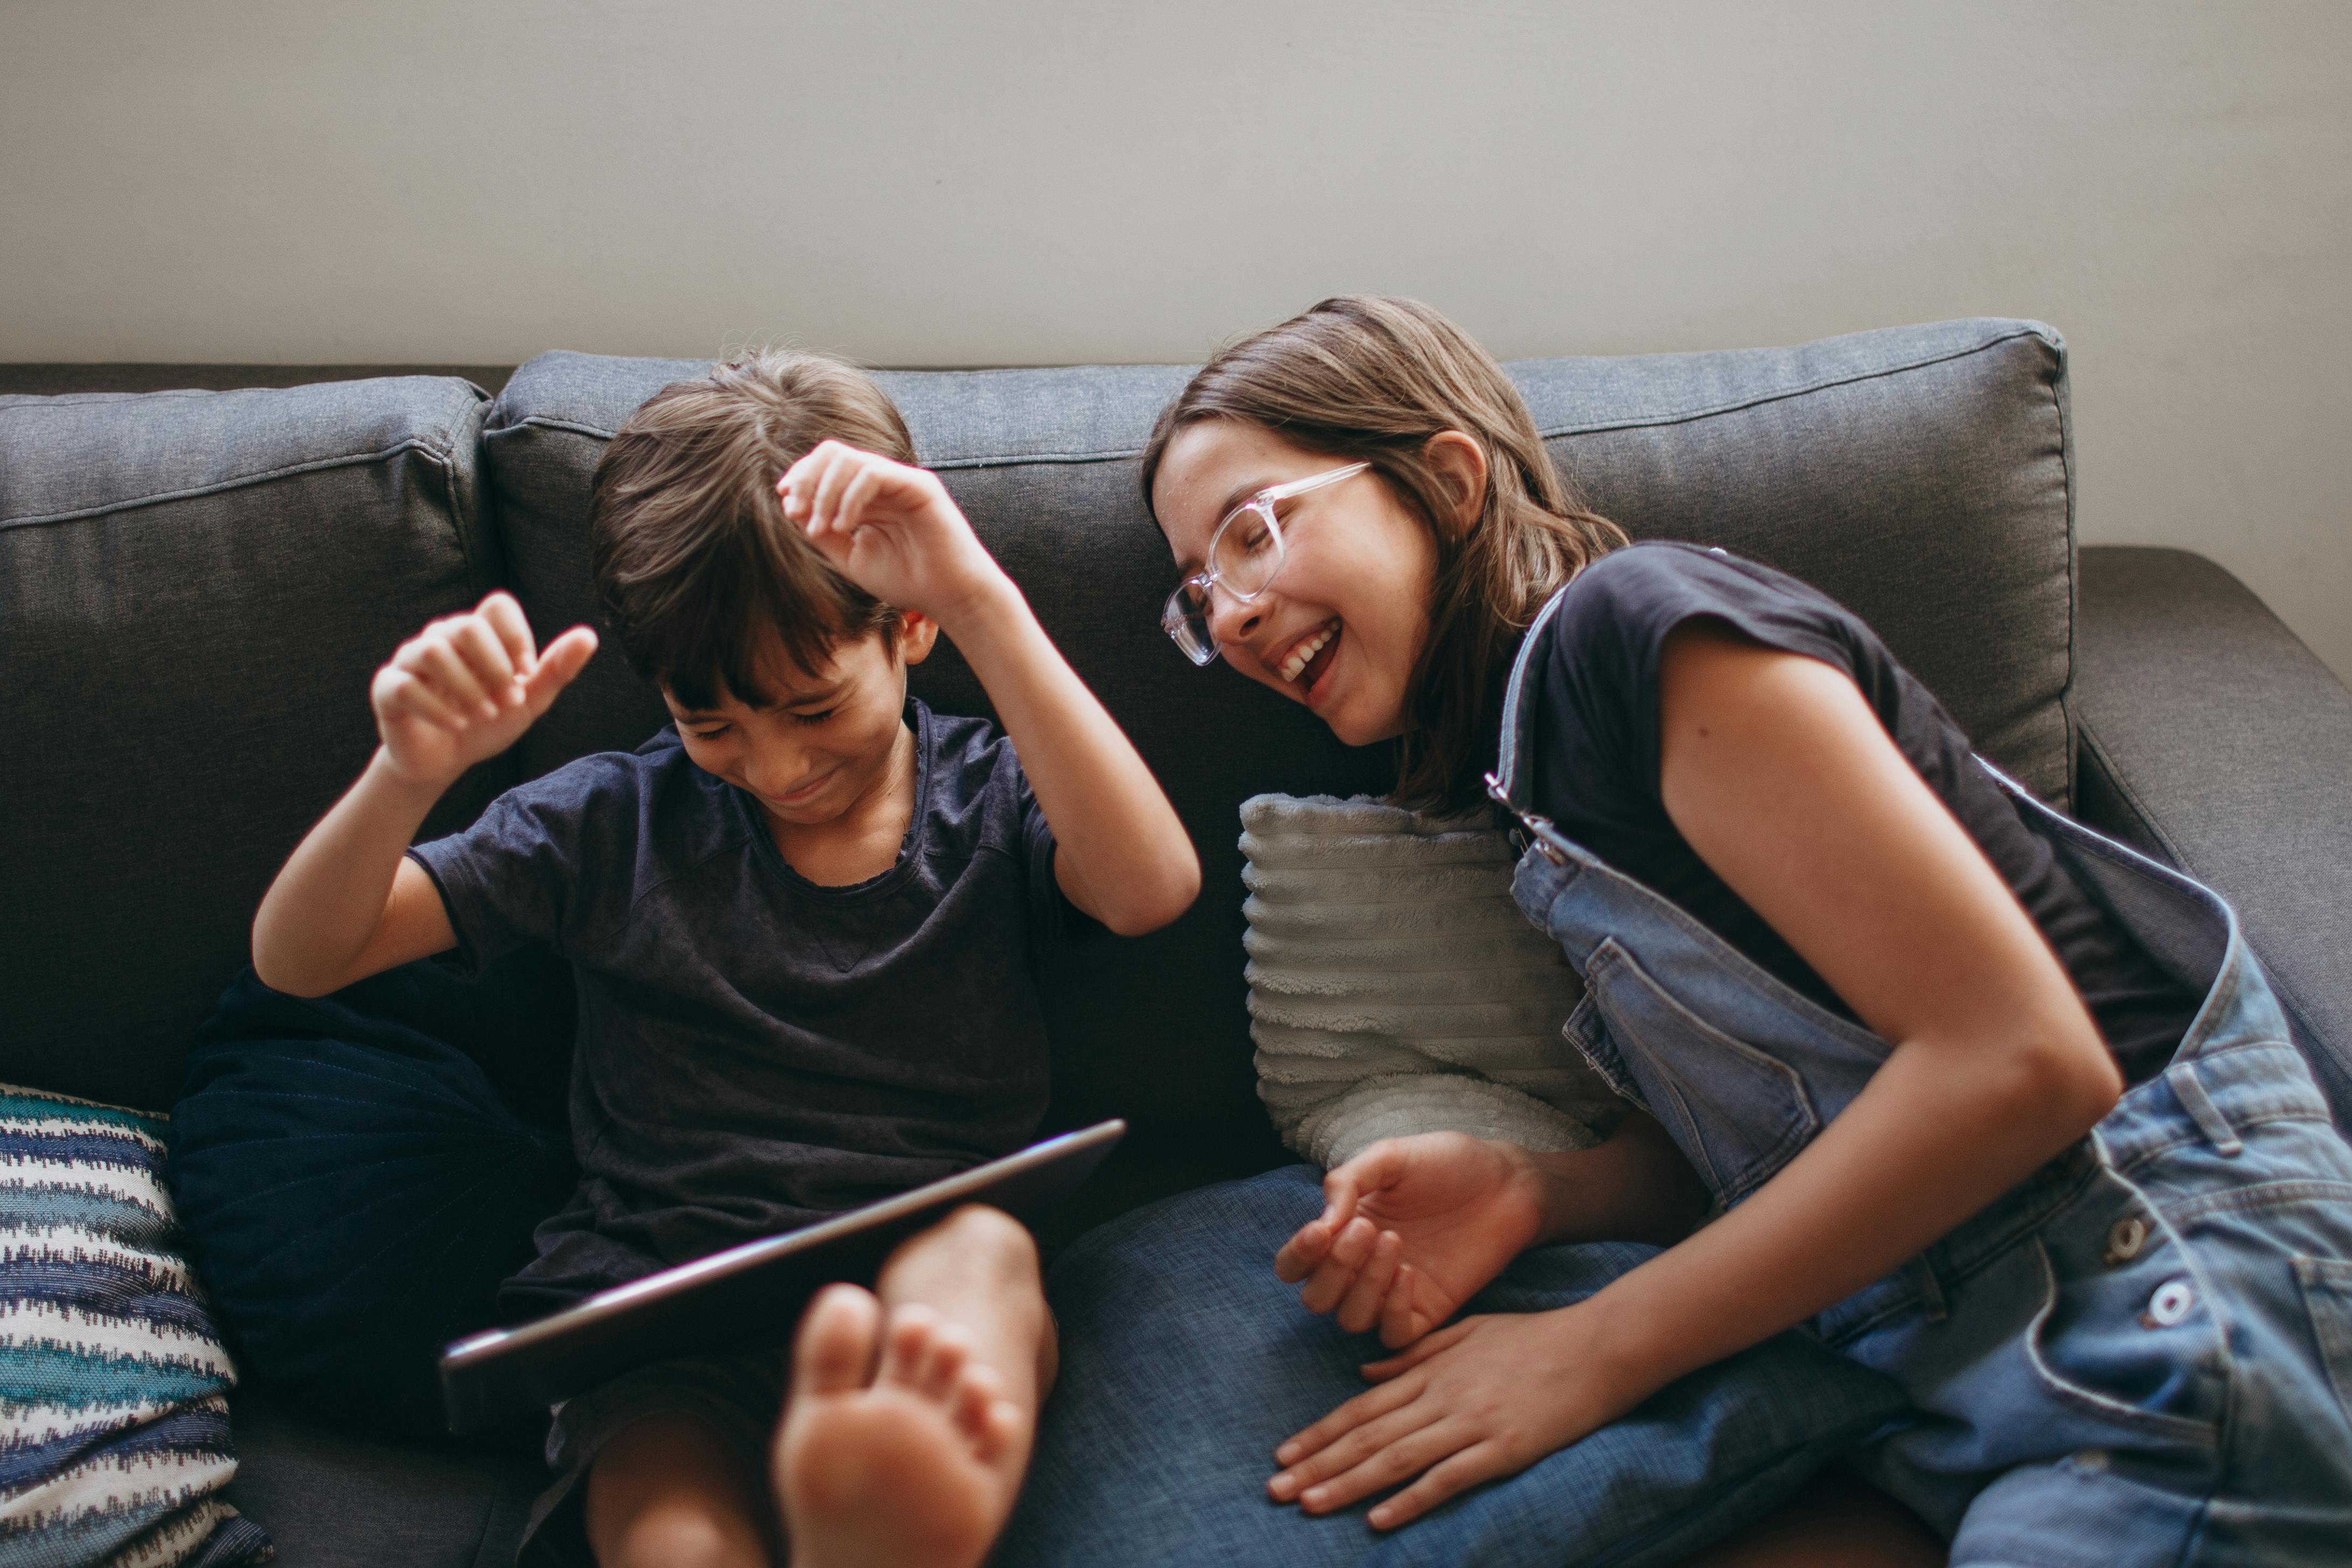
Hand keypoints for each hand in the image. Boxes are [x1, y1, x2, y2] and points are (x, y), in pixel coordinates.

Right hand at [370, 592, 596, 787]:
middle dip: (493, 668)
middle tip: (506, 702)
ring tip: (482, 716)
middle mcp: (442, 637)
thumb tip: (589, 635)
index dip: (516, 637)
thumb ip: (557, 669)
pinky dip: (437, 708)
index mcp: (478, 633)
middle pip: (465, 626)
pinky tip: (457, 725)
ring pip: (432, 650)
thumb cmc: (489, 721)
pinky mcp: (389, 688)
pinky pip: (405, 685)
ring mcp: (410, 660)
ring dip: (466, 687)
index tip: (525, 675)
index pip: (497, 606)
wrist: (445, 760)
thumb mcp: (529, 700)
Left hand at [777, 441, 1003, 623]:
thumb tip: (790, 505)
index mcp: (867, 495)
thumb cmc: (906, 580)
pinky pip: (873, 474)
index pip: (827, 465)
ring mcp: (902, 480)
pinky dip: (850, 497)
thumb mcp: (850, 557)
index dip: (802, 477)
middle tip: (797, 513)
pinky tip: (844, 526)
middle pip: (833, 452)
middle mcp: (883, 482)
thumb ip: (821, 531)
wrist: (949, 596)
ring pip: (850, 459)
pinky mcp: (919, 486)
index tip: (787, 505)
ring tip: (822, 529)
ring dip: (824, 492)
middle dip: (807, 479)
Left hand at [1268, 1305, 1647, 1529]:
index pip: (1361, 1408)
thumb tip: (1363, 1376)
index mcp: (1431, 1369)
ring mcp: (1471, 1423)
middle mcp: (1441, 1396)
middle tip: (1276, 1490)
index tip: (1283, 1454)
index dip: (1319, 1432)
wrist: (1597, 1347)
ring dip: (1348, 1484)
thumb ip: (1413, 1355)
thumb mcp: (1467, 1331)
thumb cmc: (1535, 1338)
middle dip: (1318, 1464)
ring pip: (1396, 1458)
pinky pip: (1448, 1478)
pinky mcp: (1502, 1449)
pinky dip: (1412, 1500)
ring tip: (1309, 1505)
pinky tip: (1380, 1519)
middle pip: (1367, 1436)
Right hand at [1275, 1133, 1550, 1347]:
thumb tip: (1322, 1224)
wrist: (1506, 1181)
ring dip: (1363, 1284)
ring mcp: (1393, 1293)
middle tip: (1368, 1229)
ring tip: (1395, 1242)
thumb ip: (1346, 1182)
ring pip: (1350, 1319)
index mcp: (1343, 1231)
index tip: (1320, 1231)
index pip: (1295, 1264)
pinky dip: (1390, 1309)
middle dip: (1332, 1269)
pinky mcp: (1427, 1311)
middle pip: (1316, 1298)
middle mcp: (1360, 1268)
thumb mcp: (1390, 1157)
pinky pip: (1392, 1334)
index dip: (1297, 1256)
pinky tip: (1409, 1273)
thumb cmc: (1447, 1163)